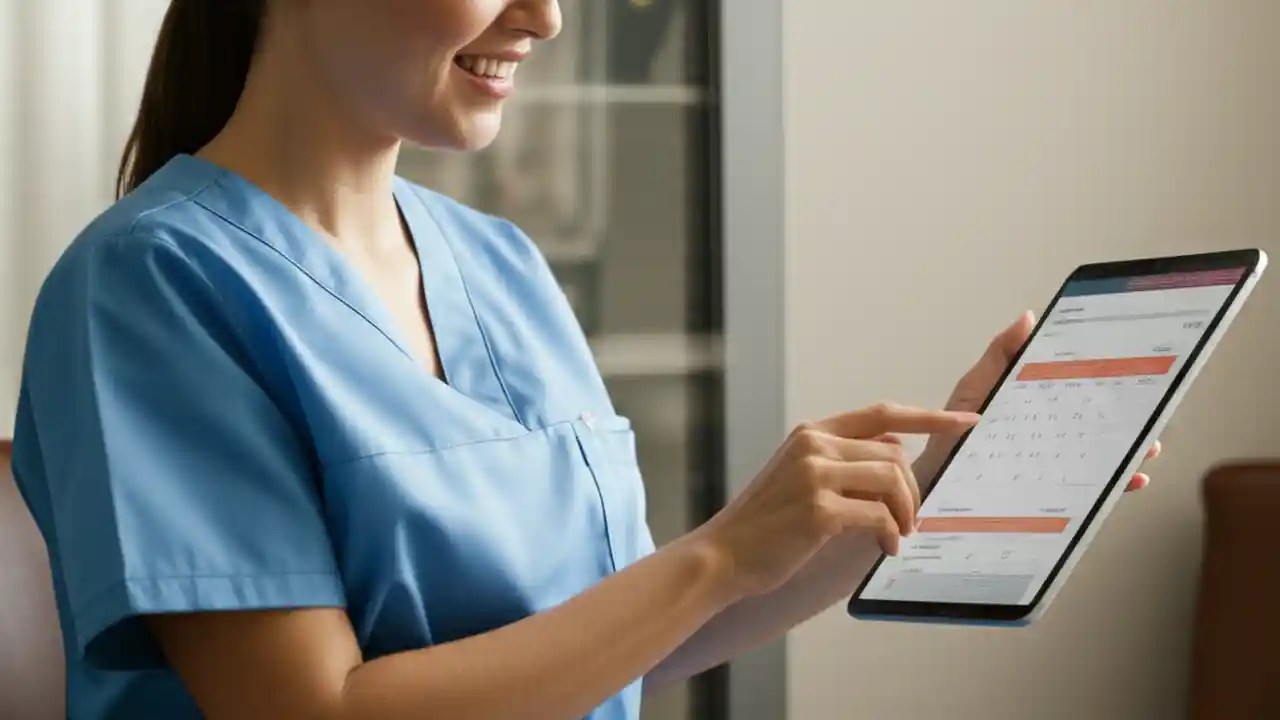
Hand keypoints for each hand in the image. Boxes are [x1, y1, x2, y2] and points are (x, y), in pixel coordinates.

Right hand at [697, 403, 979, 598]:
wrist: (723, 555)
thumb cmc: (765, 524)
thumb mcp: (800, 477)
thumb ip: (843, 461)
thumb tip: (897, 452)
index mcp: (812, 433)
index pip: (882, 414)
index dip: (929, 417)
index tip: (966, 421)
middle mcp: (814, 446)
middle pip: (895, 455)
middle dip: (911, 491)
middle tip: (909, 522)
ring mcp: (815, 475)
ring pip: (892, 481)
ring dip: (905, 513)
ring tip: (897, 536)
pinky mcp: (819, 510)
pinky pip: (880, 516)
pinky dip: (891, 535)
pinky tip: (884, 548)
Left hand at [914, 311, 1162, 490]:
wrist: (936, 486)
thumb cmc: (952, 435)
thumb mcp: (975, 389)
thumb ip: (999, 356)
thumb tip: (1029, 317)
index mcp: (1036, 401)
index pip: (1076, 384)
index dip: (1104, 376)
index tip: (1131, 367)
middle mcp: (1051, 429)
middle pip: (1097, 418)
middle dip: (1129, 414)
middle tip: (1152, 408)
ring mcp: (1054, 460)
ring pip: (1102, 451)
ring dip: (1130, 448)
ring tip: (1147, 446)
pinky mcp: (1053, 490)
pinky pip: (1091, 486)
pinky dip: (1115, 484)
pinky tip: (1131, 479)